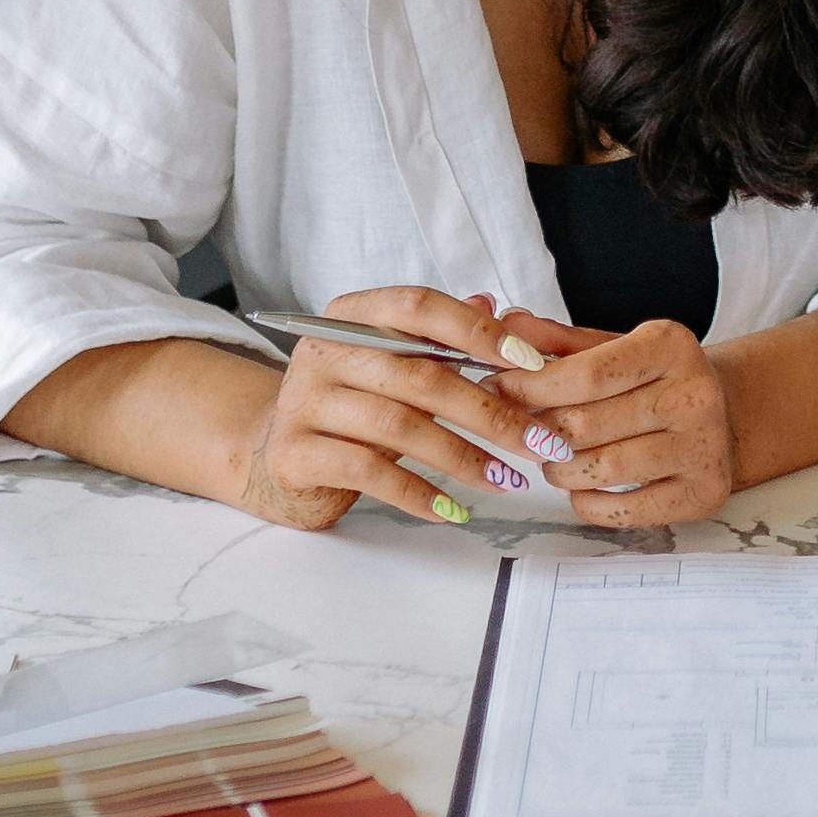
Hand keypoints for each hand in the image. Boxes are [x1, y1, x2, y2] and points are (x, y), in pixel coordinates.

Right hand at [226, 285, 544, 530]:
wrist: (276, 455)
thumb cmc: (350, 407)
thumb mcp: (391, 366)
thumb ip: (437, 338)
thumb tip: (493, 306)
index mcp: (350, 315)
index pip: (419, 307)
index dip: (478, 332)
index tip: (531, 363)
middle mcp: (323, 351)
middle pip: (420, 375)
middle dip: (491, 412)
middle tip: (541, 440)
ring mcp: (304, 402)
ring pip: (399, 426)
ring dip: (464, 457)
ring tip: (508, 479)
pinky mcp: (296, 454)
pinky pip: (369, 473)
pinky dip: (418, 493)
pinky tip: (454, 509)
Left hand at [502, 316, 739, 527]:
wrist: (724, 415)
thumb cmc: (655, 381)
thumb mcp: (614, 348)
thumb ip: (559, 342)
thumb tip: (507, 328)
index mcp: (671, 346)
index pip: (587, 373)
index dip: (533, 386)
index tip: (499, 390)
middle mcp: (694, 394)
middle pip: (587, 424)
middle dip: (541, 431)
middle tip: (525, 431)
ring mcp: (703, 446)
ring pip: (601, 469)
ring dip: (560, 470)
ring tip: (554, 460)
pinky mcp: (703, 492)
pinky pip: (624, 509)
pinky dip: (588, 503)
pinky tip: (583, 488)